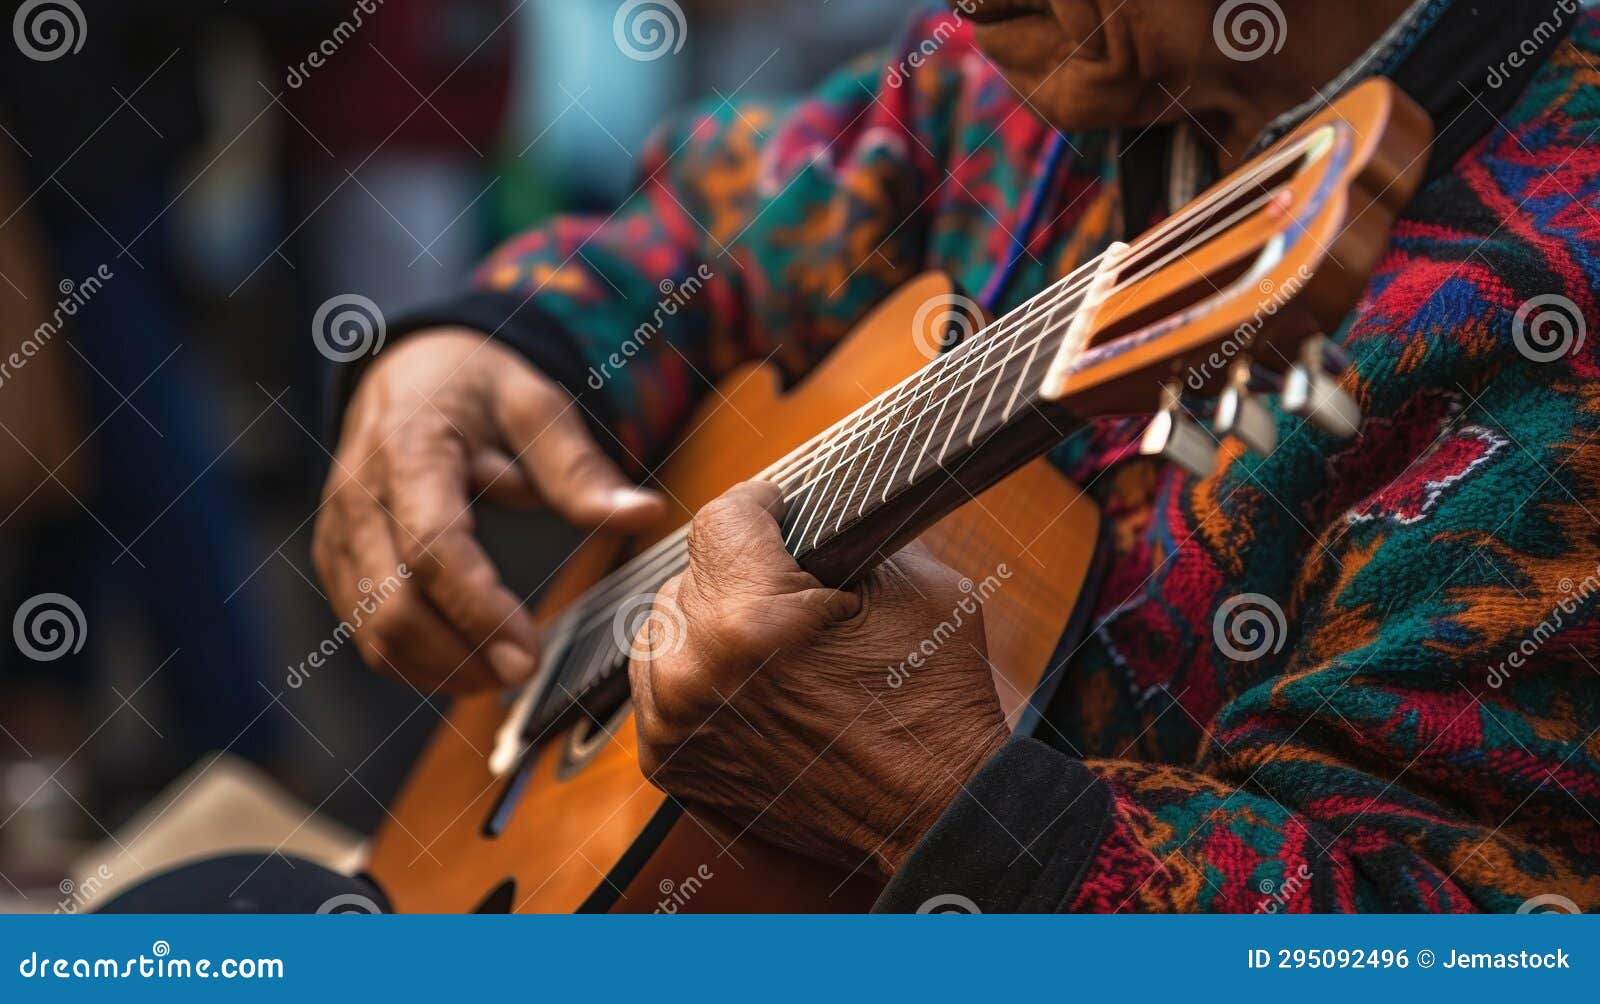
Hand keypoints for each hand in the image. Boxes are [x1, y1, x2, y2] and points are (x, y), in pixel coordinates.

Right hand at [313, 328, 665, 691]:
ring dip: (437, 668)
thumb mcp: (535, 406)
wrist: (407, 372)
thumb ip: (580, 469)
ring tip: (502, 674)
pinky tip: (467, 662)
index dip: (479, 610)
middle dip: (460, 655)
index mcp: (409, 448)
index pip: (434, 547)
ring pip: (372, 630)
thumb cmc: (475, 388)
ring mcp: (339, 531)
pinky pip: (364, 629)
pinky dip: (413, 660)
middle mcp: (358, 494)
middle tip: (525, 672)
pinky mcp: (336, 559)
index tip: (529, 653)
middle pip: (392, 605)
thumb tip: (644, 514)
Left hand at [628, 481, 1009, 875]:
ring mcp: (674, 722)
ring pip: (663, 625)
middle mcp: (695, 671)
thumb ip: (849, 532)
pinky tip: (744, 677)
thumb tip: (815, 499)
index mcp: (751, 620)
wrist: (931, 815)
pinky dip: (692, 672)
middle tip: (790, 587)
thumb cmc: (932, 707)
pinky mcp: (669, 761)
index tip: (780, 509)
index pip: (720, 518)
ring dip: (706, 618)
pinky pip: (656, 683)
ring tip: (764, 633)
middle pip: (689, 571)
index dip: (760, 504)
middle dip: (738, 569)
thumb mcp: (914, 590)